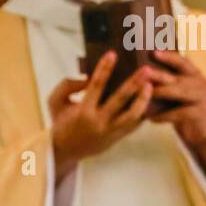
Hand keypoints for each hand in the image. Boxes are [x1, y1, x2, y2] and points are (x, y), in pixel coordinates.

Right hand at [49, 52, 154, 180]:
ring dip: (144, 99)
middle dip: (134, 82)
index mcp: (83, 111)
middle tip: (146, 69)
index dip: (104, 68)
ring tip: (151, 85)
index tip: (112, 54)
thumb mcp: (55, 102)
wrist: (65, 151)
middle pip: (120, 99)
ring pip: (133, 114)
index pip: (96, 86)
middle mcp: (99, 121)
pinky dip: (143, 112)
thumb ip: (67, 86)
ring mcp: (110, 131)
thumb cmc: (60, 122)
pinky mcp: (118, 137)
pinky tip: (150, 100)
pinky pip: (135, 124)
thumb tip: (87, 77)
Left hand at [146, 49, 205, 146]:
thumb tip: (142, 70)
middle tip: (143, 72)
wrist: (199, 130)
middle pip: (177, 77)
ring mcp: (202, 98)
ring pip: (178, 92)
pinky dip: (163, 115)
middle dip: (159, 74)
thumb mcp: (178, 91)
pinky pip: (178, 113)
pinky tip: (151, 118)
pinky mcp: (199, 113)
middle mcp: (200, 83)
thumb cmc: (183, 107)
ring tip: (144, 95)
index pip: (182, 62)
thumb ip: (167, 81)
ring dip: (159, 93)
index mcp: (194, 74)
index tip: (154, 52)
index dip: (169, 56)